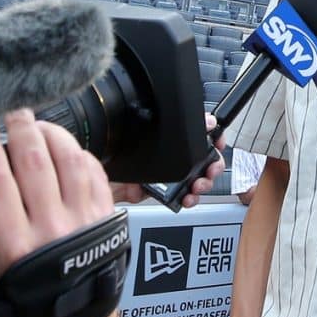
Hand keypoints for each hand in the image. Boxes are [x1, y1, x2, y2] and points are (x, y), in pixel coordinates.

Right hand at [0, 111, 113, 316]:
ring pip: (67, 158)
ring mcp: (84, 221)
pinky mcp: (106, 218)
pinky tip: (61, 146)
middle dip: (17, 125)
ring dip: (48, 132)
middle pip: (33, 160)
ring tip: (31, 122)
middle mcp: (51, 231)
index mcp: (13, 251)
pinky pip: (94, 171)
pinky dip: (77, 151)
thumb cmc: (18, 314)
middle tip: (5, 108)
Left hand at [110, 114, 224, 207]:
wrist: (99, 178)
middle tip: (211, 167)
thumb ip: (173, 126)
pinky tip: (188, 197)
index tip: (218, 139)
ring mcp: (169, 175)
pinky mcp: (163, 193)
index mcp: (168, 136)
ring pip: (199, 178)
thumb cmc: (115, 152)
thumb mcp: (147, 133)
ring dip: (204, 182)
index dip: (213, 135)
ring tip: (198, 184)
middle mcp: (171, 154)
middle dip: (213, 163)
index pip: (198, 132)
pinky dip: (190, 198)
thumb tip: (204, 119)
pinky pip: (184, 196)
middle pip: (205, 158)